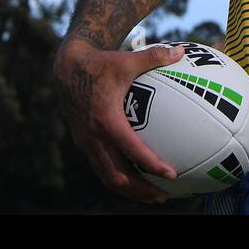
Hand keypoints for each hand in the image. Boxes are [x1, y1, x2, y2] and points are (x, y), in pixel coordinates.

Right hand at [54, 39, 185, 203]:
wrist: (68, 68)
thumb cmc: (101, 64)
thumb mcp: (127, 59)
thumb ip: (154, 57)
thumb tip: (180, 52)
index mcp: (105, 119)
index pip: (131, 149)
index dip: (151, 165)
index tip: (171, 175)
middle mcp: (93, 136)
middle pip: (117, 175)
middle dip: (140, 190)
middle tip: (164, 195)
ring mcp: (86, 143)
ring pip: (107, 177)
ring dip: (129, 190)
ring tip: (153, 195)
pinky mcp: (84, 143)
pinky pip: (102, 168)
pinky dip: (119, 177)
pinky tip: (138, 177)